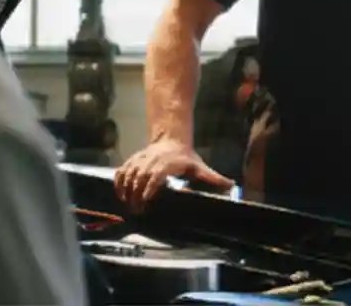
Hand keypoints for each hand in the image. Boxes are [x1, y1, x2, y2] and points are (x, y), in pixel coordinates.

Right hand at [114, 139, 234, 212]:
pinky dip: (118, 182)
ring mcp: (140, 159)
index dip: (150, 187)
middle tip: (137, 211)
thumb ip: (213, 178)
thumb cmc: (186, 157)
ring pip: (128, 174)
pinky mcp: (132, 160)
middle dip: (136, 194)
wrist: (171, 139)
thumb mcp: (199, 167)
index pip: (156, 175)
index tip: (147, 201)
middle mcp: (152, 160)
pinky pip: (121, 171)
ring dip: (126, 190)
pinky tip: (120, 194)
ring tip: (128, 205)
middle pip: (140, 177)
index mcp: (168, 164)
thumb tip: (231, 185)